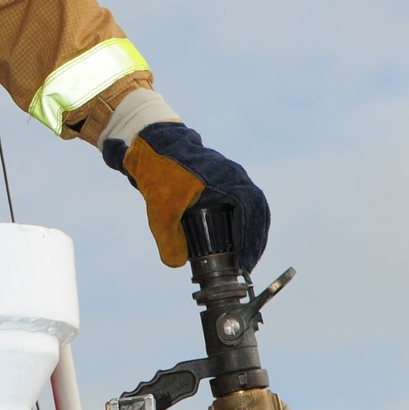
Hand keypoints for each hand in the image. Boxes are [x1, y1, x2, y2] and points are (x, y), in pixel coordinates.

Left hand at [112, 121, 268, 270]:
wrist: (150, 144)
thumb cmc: (160, 170)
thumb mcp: (161, 209)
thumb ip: (169, 238)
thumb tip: (178, 263)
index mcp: (229, 179)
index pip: (251, 212)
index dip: (251, 240)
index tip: (246, 263)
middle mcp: (235, 176)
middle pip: (257, 211)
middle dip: (254, 240)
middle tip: (247, 265)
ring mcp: (230, 177)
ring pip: (251, 207)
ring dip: (250, 232)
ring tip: (244, 257)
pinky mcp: (222, 181)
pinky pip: (241, 203)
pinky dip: (242, 222)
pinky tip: (234, 240)